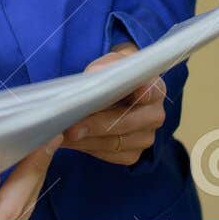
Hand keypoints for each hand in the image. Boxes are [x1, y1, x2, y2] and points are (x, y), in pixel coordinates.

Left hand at [61, 44, 167, 165]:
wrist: (118, 91)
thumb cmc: (115, 75)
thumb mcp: (111, 64)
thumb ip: (104, 67)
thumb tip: (93, 75)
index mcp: (155, 89)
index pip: (150, 92)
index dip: (137, 95)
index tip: (117, 95)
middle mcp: (155, 115)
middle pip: (126, 123)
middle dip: (96, 125)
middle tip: (71, 128)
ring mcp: (146, 137)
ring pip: (114, 143)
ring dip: (86, 140)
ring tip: (63, 135)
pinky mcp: (133, 154)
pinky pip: (108, 155)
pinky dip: (87, 148)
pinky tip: (71, 142)